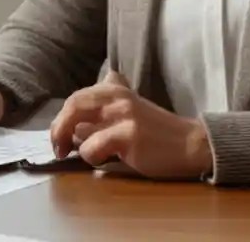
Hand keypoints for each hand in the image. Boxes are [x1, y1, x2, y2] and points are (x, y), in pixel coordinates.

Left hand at [49, 70, 212, 179]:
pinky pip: (93, 146)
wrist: (191, 144)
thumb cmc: (156, 132)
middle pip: (72, 106)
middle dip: (59, 129)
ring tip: (82, 156)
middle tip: (59, 149)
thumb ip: (103, 110)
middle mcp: (116, 96)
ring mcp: (123, 113)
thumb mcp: (129, 110)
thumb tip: (72, 127)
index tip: (60, 137)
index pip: (75, 98)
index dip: (62, 118)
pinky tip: (104, 160)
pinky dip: (91, 156)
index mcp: (114, 88)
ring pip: (77, 126)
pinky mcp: (129, 134)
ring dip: (73, 145)